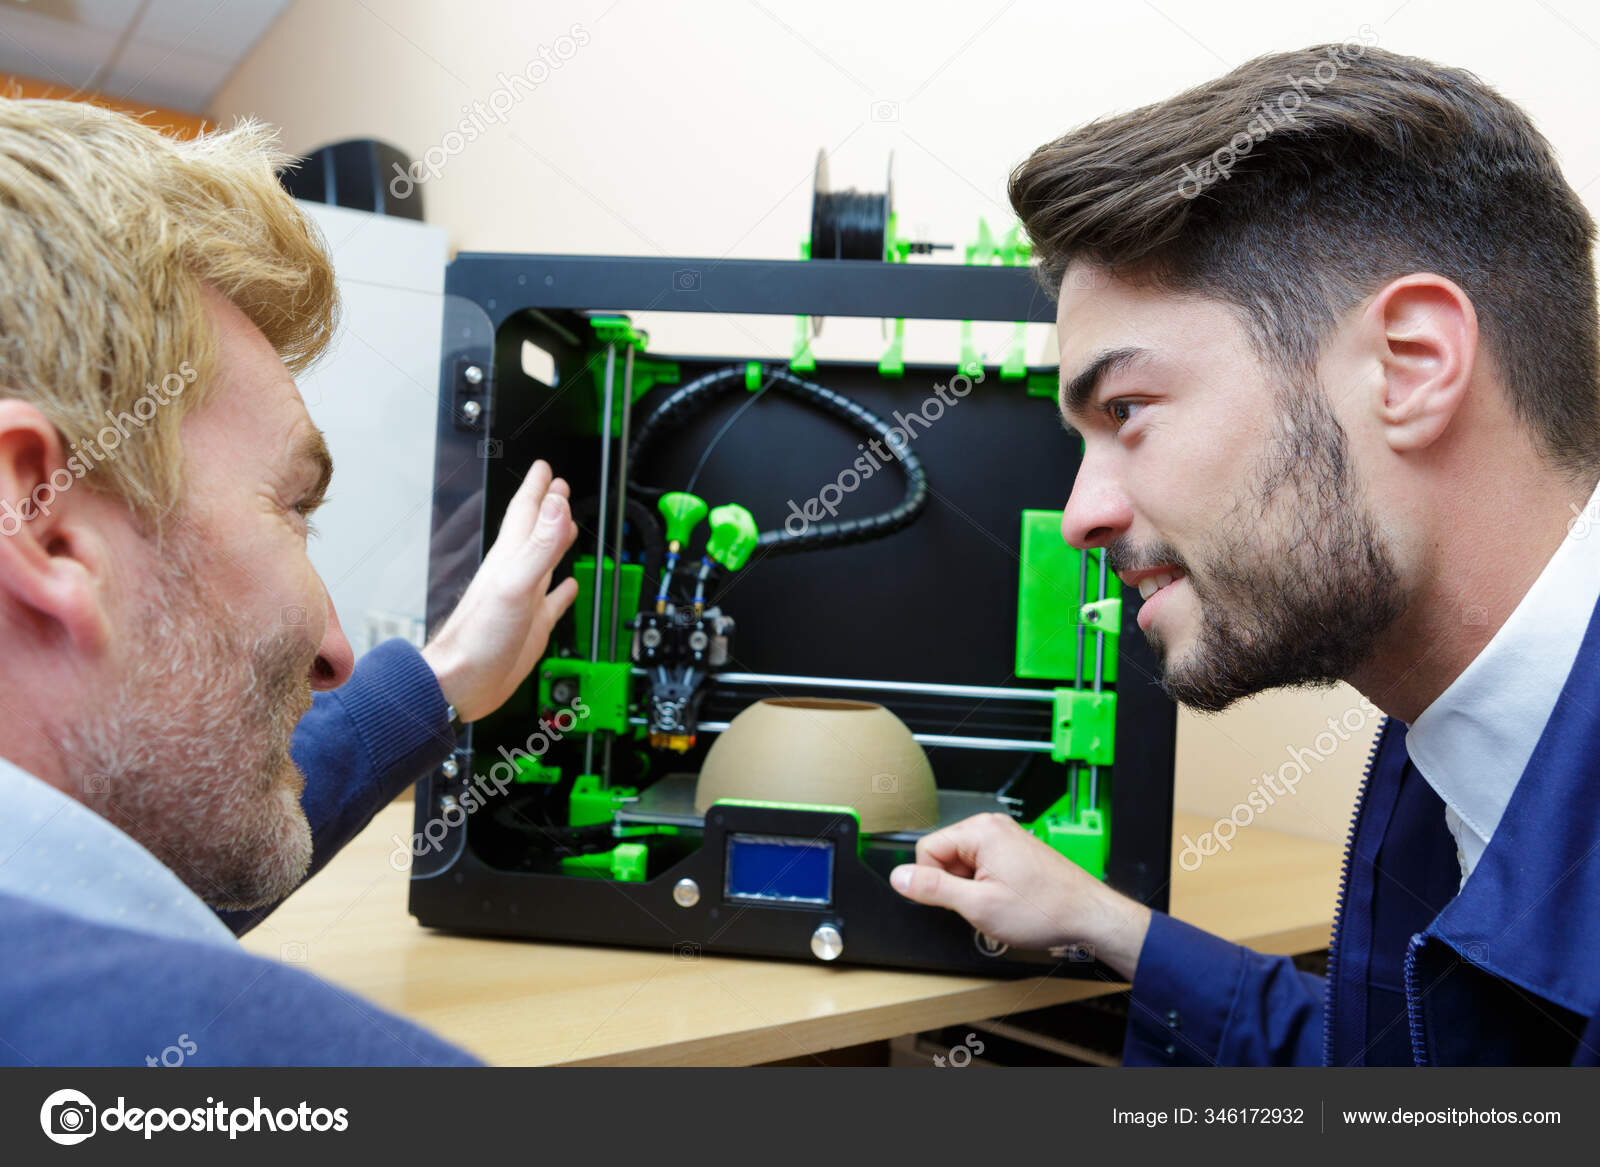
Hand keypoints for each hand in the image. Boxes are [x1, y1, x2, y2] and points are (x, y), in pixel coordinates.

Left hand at [420, 460, 579, 721]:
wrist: (461, 681)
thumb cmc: (477, 637)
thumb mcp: (513, 584)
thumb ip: (538, 545)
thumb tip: (556, 506)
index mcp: (510, 560)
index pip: (526, 513)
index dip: (536, 489)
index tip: (545, 469)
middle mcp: (516, 575)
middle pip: (535, 531)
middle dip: (547, 507)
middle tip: (559, 487)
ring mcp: (524, 599)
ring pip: (545, 560)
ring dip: (556, 541)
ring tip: (569, 525)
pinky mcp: (532, 625)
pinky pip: (552, 601)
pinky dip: (563, 590)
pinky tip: (570, 586)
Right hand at [889, 812, 1151, 978]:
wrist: (1089, 916)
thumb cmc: (1044, 909)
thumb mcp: (979, 905)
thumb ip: (933, 888)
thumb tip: (899, 876)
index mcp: (980, 831)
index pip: (926, 850)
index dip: (933, 882)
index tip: (952, 901)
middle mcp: (992, 827)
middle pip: (944, 855)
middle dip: (955, 886)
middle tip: (980, 906)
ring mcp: (1006, 838)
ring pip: (963, 864)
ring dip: (971, 889)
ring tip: (997, 906)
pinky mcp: (1015, 852)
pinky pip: (983, 867)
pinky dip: (987, 887)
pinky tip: (1007, 902)